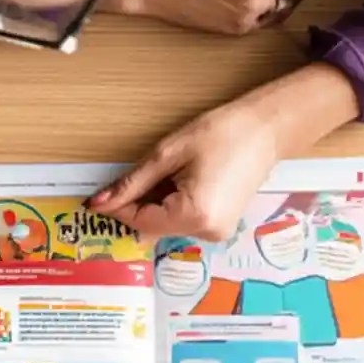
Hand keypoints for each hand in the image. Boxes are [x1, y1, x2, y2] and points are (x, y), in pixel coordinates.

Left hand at [89, 96, 278, 240]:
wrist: (266, 129)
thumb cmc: (223, 133)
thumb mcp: (168, 154)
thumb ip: (132, 183)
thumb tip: (100, 203)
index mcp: (194, 215)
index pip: (140, 221)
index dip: (117, 208)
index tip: (96, 198)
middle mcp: (207, 232)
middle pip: (153, 226)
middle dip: (137, 205)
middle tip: (130, 178)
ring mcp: (216, 233)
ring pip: (167, 224)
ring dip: (155, 204)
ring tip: (167, 172)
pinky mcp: (221, 227)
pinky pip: (185, 221)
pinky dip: (172, 205)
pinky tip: (180, 181)